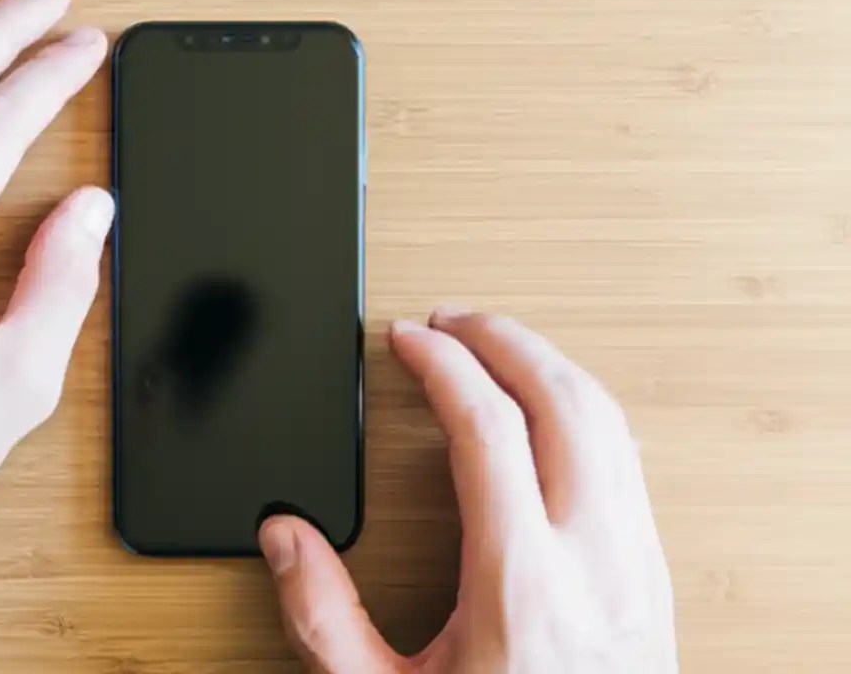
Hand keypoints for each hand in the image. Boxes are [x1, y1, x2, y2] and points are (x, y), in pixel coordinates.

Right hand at [258, 307, 677, 672]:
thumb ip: (323, 620)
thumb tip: (286, 538)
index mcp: (521, 585)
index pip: (488, 427)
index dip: (442, 365)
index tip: (408, 338)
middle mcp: (593, 560)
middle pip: (562, 399)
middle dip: (503, 338)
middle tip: (452, 320)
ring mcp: (635, 562)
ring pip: (608, 419)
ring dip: (548, 364)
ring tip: (495, 346)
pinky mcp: (654, 573)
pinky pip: (627, 457)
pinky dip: (582, 407)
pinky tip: (547, 409)